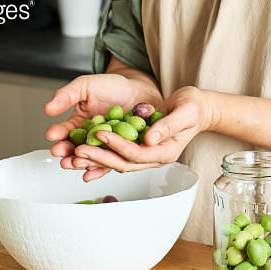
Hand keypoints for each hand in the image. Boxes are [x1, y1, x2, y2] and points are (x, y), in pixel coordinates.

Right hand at [44, 73, 160, 177]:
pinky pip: (113, 161)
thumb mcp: (85, 86)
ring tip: (77, 161)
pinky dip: (103, 167)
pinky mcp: (122, 152)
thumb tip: (48, 108)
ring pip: (93, 158)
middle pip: (77, 149)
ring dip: (83, 161)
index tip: (52, 134)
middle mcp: (92, 139)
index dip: (58, 134)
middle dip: (67, 152)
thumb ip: (67, 96)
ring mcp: (107, 147)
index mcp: (80, 125)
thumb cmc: (111, 87)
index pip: (65, 132)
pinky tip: (95, 171)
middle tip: (61, 153)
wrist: (138, 89)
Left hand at [73, 86, 213, 180]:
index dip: (119, 146)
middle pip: (123, 163)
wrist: (196, 108)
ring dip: (95, 160)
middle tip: (78, 151)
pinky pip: (116, 156)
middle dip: (100, 158)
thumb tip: (149, 138)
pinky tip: (83, 153)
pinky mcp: (138, 148)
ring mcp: (146, 155)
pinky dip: (100, 155)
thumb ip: (169, 125)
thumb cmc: (193, 107)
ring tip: (74, 155)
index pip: (138, 154)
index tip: (102, 134)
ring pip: (117, 162)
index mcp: (166, 152)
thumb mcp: (186, 111)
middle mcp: (154, 158)